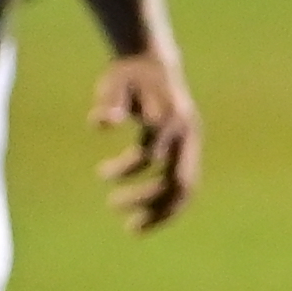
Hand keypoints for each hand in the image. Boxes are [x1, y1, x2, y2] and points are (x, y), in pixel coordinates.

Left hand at [91, 44, 200, 228]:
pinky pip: (181, 186)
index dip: (129, 168)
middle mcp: (186, 134)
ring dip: (158, 211)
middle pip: (176, 179)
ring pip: (183, 189)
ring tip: (131, 228)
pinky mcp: (186, 152)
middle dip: (147, 199)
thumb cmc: (128, 74)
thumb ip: (110, 102)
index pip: (154, 152)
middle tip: (112, 205)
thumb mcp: (115, 82)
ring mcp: (190, 144)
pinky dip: (165, 206)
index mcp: (171, 116)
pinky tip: (143, 220)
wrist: (153, 62)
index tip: (101, 175)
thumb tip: (101, 122)